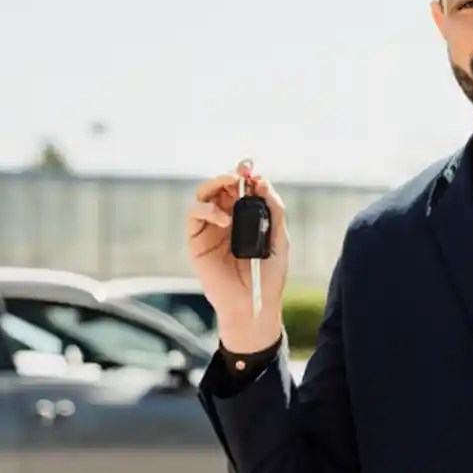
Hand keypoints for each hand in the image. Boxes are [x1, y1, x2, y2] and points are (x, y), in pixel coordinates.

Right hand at [186, 159, 289, 352]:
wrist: (253, 304)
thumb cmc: (268, 275)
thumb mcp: (278, 239)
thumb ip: (274, 210)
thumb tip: (262, 181)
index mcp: (247, 217)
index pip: (243, 188)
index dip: (246, 174)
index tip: (252, 168)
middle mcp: (226, 218)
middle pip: (222, 186)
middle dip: (232, 175)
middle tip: (242, 172)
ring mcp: (210, 228)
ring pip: (205, 194)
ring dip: (216, 184)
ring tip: (232, 185)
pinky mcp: (196, 240)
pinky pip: (194, 214)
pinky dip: (207, 209)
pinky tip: (224, 218)